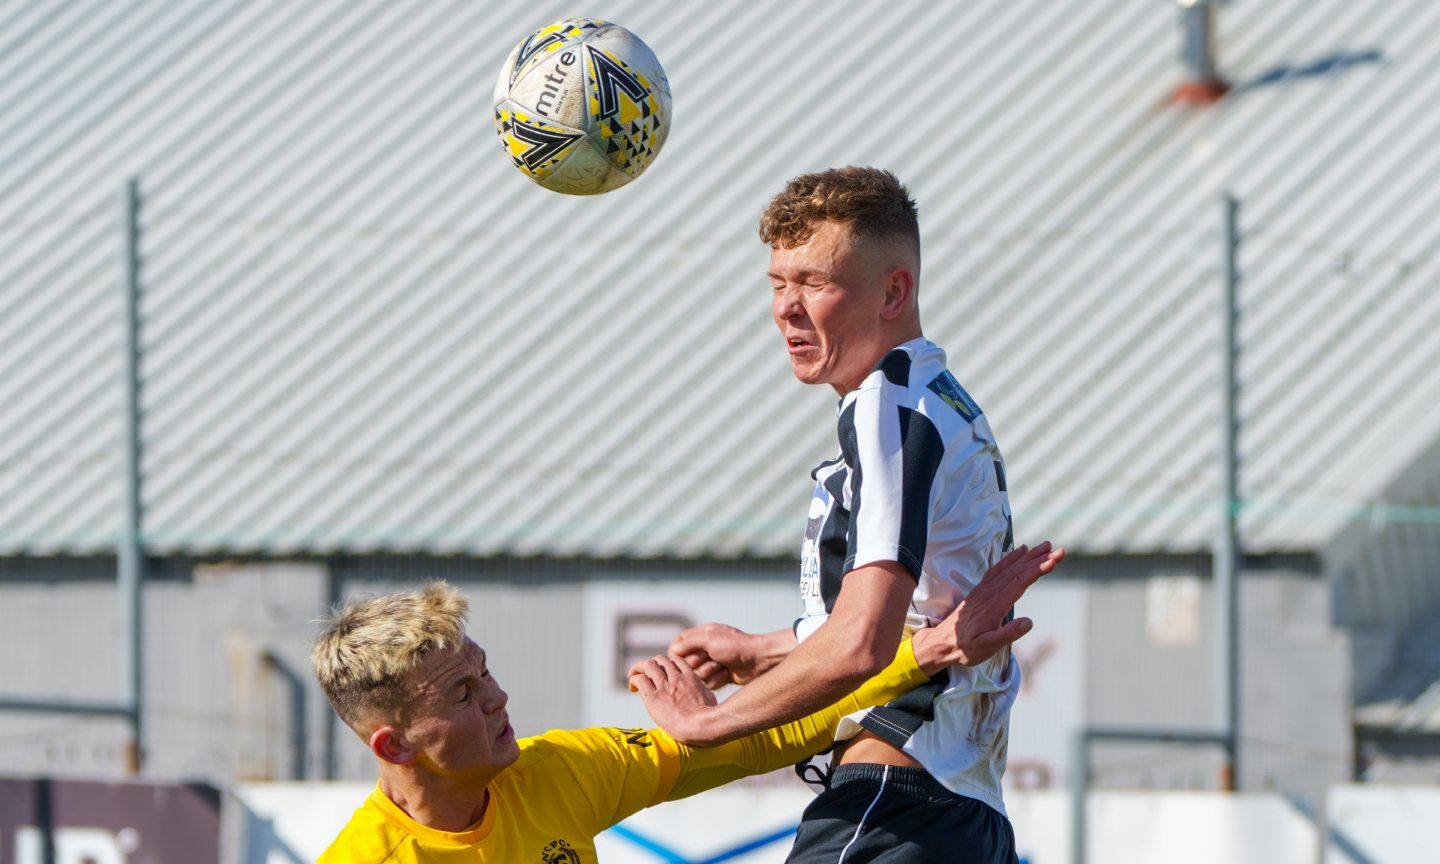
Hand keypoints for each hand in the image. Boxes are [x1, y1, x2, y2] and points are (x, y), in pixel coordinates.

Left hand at [627, 654, 718, 743]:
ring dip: (638, 669)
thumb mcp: (709, 698)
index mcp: (690, 677)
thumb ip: (701, 691)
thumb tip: (703, 693)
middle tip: (645, 675)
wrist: (701, 726)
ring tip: (633, 678)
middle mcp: (676, 678)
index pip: (675, 660)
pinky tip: (632, 688)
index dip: (666, 664)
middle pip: (660, 659)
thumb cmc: (709, 718)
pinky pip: (640, 680)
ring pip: (648, 665)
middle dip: (651, 665)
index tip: (662, 673)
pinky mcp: (653, 697)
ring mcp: (664, 686)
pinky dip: (633, 680)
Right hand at [669, 623, 785, 688]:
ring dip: (709, 672)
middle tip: (712, 658)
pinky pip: (708, 684)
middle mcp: (704, 650)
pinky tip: (727, 674)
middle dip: (698, 663)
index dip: (680, 654)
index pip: (677, 647)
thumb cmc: (735, 645)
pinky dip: (717, 679)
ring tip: (721, 666)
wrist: (758, 660)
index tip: (690, 655)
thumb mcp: (708, 638)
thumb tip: (671, 651)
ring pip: (696, 676)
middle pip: (685, 664)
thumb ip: (687, 643)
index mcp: (701, 637)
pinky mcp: (719, 677)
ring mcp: (712, 664)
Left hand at [912, 541, 1064, 672]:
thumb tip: (1028, 622)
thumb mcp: (987, 647)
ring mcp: (985, 589)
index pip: (1019, 583)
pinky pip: (998, 568)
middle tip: (1060, 550)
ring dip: (1029, 556)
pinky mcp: (982, 590)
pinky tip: (1020, 551)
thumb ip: (1007, 634)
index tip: (1053, 561)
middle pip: (1018, 571)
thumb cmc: (966, 648)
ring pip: (1010, 567)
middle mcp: (990, 592)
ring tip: (1046, 546)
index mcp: (995, 605)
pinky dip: (1011, 558)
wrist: (942, 642)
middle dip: (1039, 559)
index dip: (1036, 571)